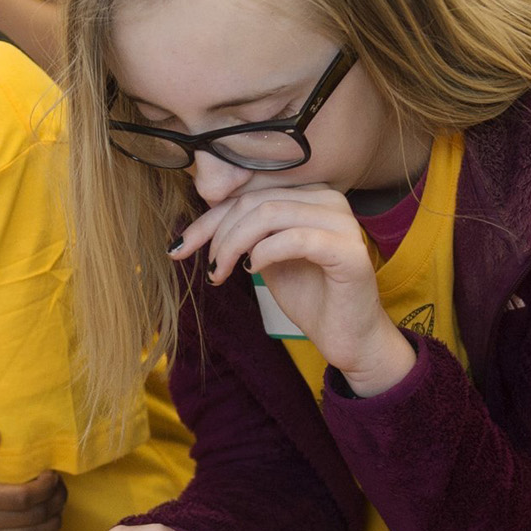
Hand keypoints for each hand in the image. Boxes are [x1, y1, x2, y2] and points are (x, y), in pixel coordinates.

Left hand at [169, 182, 410, 391]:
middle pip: (256, 200)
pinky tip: (253, 270)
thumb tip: (203, 219)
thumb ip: (247, 232)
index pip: (250, 193)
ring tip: (223, 272)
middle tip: (208, 266)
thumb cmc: (310, 296)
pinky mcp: (350, 252)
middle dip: (219, 233)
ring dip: (235, 244)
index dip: (210, 217)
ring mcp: (344, 223)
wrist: (347, 337)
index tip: (180, 246)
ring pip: (271, 213)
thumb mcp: (267, 257)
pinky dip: (266, 252)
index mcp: (311, 195)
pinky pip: (296, 238)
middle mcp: (331, 200)